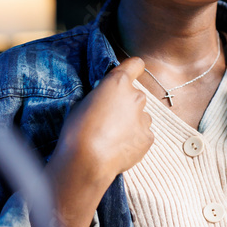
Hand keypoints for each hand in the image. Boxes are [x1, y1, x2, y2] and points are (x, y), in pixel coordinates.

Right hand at [54, 56, 154, 183]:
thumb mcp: (82, 104)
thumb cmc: (78, 131)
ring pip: (140, 116)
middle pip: (135, 95)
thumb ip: (100, 96)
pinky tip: (119, 148)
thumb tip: (105, 101)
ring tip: (112, 137)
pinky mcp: (148, 138)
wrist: (87, 161)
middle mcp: (136, 97)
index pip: (135, 64)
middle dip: (125, 104)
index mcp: (118, 83)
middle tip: (109, 119)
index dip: (133, 69)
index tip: (131, 73)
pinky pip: (142, 134)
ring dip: (131, 122)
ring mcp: (144, 118)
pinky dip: (134, 139)